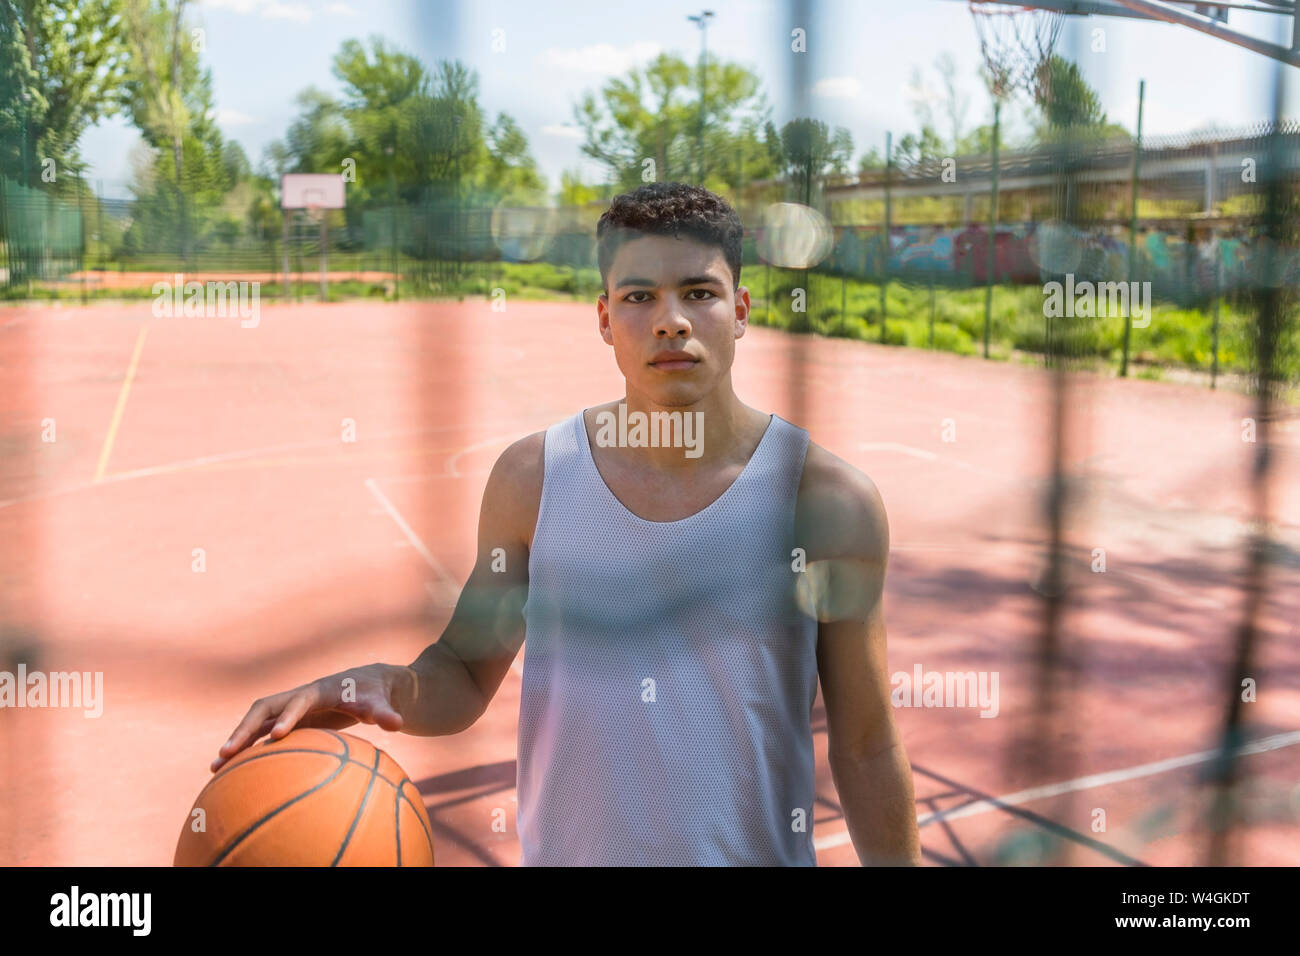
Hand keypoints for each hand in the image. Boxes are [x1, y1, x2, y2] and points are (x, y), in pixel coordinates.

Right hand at [211, 663, 416, 772]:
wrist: (368, 685)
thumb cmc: (375, 693)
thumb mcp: (382, 702)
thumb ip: (386, 712)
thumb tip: (398, 723)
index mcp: (319, 690)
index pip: (299, 701)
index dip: (289, 717)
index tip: (277, 736)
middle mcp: (298, 697)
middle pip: (264, 709)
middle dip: (245, 729)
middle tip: (227, 753)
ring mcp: (290, 708)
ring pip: (257, 722)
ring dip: (237, 741)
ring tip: (215, 769)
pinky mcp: (289, 721)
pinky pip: (261, 734)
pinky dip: (246, 749)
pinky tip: (230, 772)